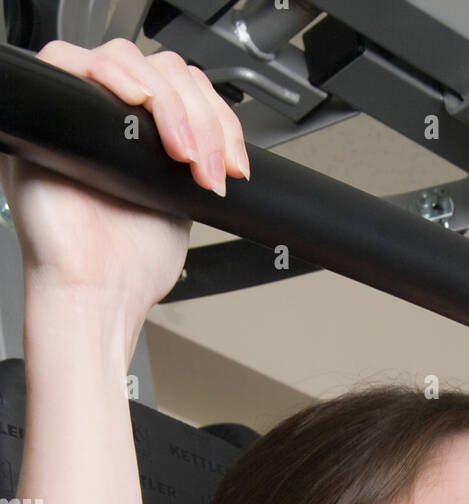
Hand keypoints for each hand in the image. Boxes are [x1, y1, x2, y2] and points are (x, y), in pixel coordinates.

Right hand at [0, 38, 248, 319]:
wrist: (99, 293)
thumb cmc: (131, 264)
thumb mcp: (181, 202)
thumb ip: (194, 159)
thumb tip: (225, 139)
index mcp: (142, 137)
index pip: (184, 88)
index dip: (218, 117)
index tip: (235, 163)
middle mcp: (108, 119)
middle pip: (164, 70)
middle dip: (203, 117)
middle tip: (209, 167)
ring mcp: (76, 112)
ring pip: (129, 58)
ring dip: (171, 103)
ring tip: (184, 157)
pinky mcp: (46, 111)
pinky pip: (70, 60)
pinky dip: (116, 76)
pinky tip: (141, 107)